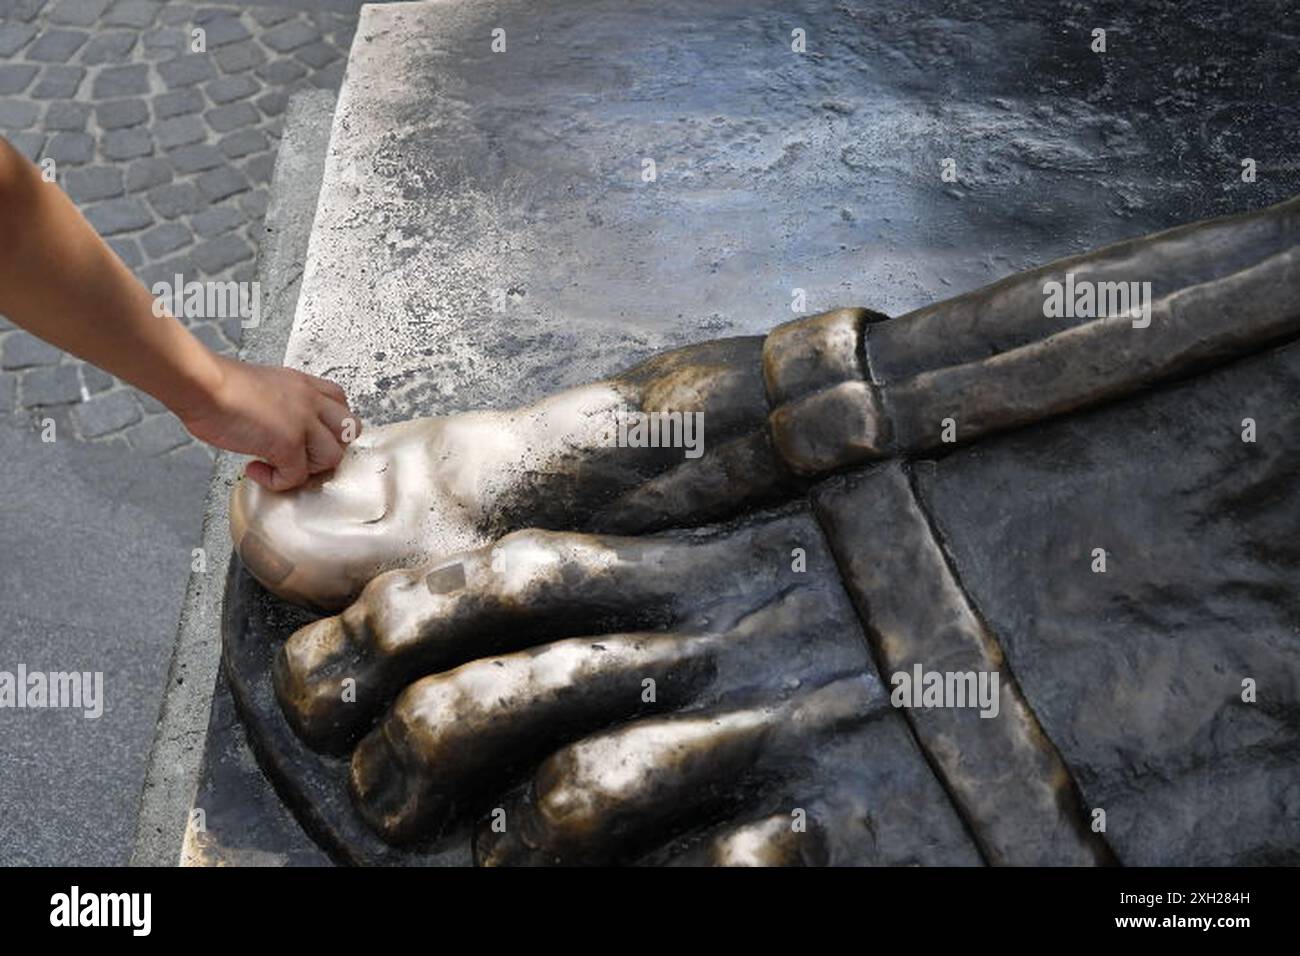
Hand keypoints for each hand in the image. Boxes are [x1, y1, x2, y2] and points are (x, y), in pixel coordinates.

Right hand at [179, 356, 360, 490]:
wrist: (203, 385)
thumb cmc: (220, 386)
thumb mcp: (265, 386)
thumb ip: (283, 404)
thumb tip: (279, 429)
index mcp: (305, 385)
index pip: (341, 403)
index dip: (328, 425)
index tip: (308, 437)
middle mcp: (311, 400)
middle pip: (350, 430)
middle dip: (329, 448)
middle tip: (300, 455)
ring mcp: (303, 422)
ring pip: (333, 457)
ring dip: (307, 468)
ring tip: (278, 465)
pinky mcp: (288, 443)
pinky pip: (296, 476)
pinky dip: (276, 481)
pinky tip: (254, 469)